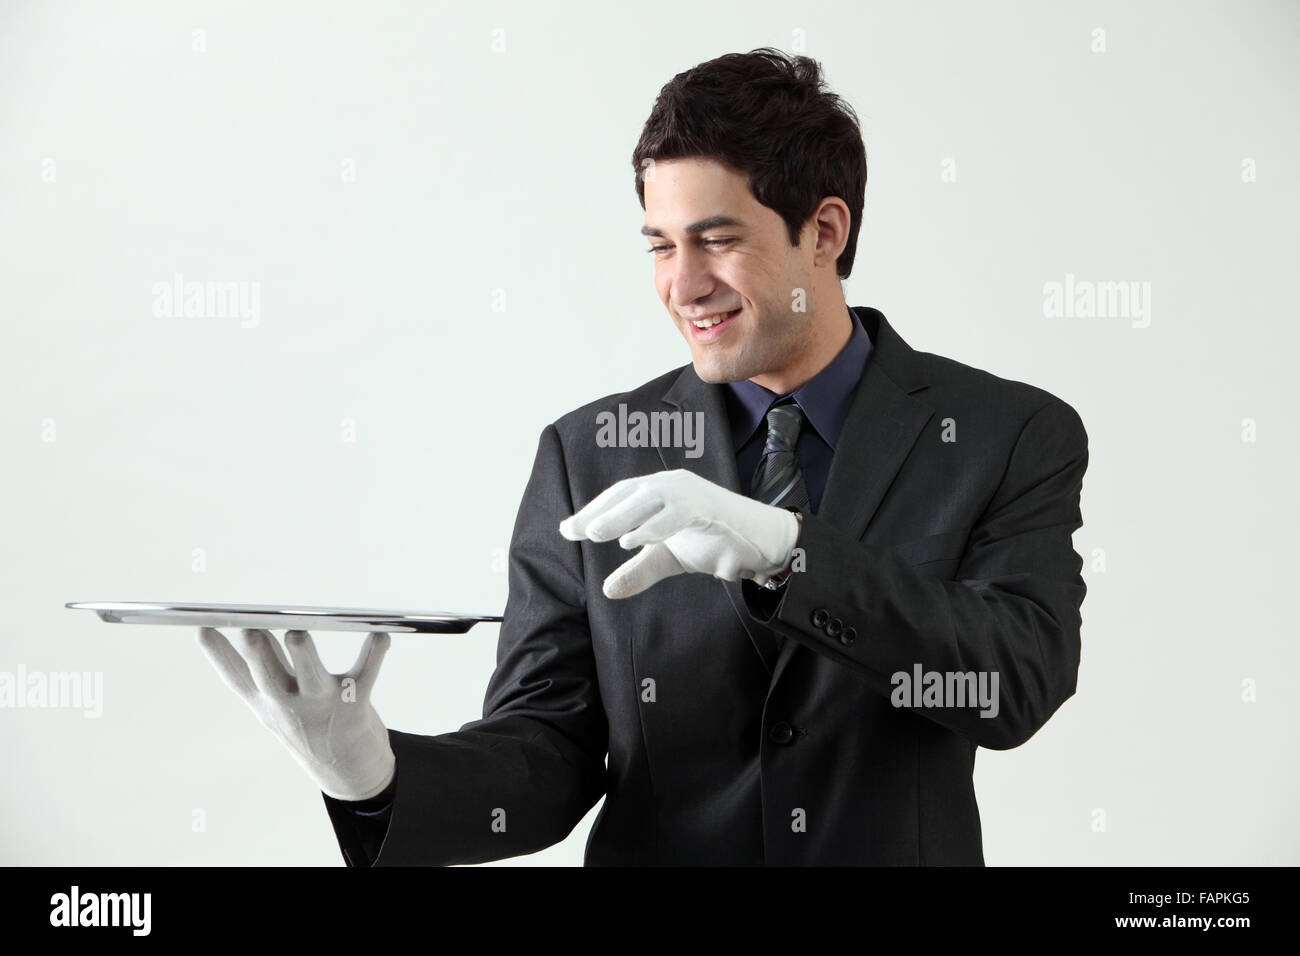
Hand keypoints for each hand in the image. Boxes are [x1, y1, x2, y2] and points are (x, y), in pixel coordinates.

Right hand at [197, 627, 395, 800]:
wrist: (346, 771)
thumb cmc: (306, 725)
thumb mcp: (276, 703)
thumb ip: (265, 665)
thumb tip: (247, 628)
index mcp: (267, 703)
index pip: (236, 678)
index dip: (218, 655)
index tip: (203, 628)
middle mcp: (290, 705)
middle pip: (268, 677)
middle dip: (259, 655)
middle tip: (249, 631)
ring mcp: (322, 705)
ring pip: (311, 677)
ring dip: (305, 655)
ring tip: (297, 635)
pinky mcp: (354, 705)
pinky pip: (365, 674)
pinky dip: (374, 653)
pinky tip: (379, 635)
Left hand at [559, 469, 798, 598]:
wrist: (761, 544)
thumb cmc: (716, 541)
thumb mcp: (670, 557)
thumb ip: (640, 571)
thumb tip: (608, 591)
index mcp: (660, 491)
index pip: (620, 496)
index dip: (594, 511)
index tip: (568, 530)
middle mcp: (672, 485)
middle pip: (628, 493)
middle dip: (599, 512)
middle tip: (573, 531)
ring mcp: (692, 493)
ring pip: (649, 498)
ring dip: (620, 515)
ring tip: (595, 533)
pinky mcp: (710, 507)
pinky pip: (678, 512)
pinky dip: (654, 526)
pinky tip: (633, 540)